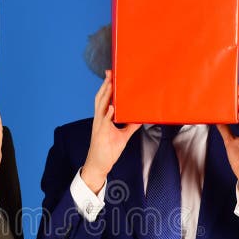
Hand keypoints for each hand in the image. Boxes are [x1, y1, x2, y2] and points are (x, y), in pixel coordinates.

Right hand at [81, 70, 141, 192]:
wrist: (99, 165)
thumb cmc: (108, 151)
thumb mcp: (123, 136)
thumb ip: (130, 126)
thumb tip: (140, 118)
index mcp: (103, 118)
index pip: (104, 99)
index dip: (107, 87)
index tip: (111, 75)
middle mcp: (99, 120)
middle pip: (100, 98)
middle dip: (105, 85)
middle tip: (110, 73)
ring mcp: (99, 126)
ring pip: (100, 107)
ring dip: (105, 95)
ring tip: (111, 84)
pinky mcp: (100, 135)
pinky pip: (104, 122)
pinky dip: (107, 114)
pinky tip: (112, 107)